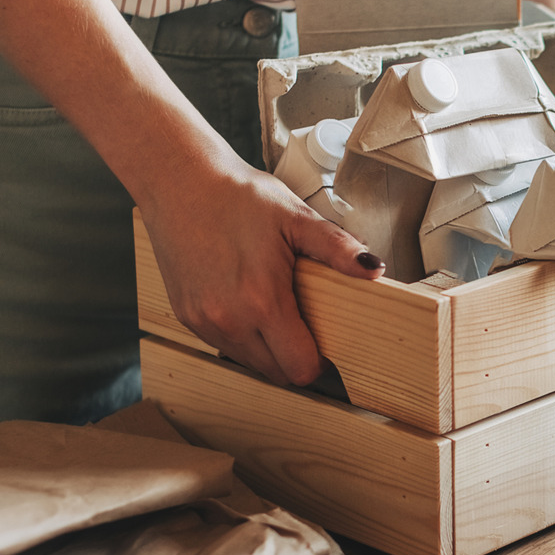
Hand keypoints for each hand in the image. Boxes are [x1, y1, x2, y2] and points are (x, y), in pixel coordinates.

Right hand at [138, 165, 383, 386]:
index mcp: (261, 301)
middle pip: (276, 373)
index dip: (320, 362)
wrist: (180, 181)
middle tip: (306, 324)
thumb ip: (337, 248)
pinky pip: (223, 345)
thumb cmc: (239, 195)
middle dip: (296, 357)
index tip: (327, 342)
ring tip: (276, 310)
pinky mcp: (186, 316)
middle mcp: (228, 321)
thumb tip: (375, 268)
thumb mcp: (295, 217)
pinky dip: (241, 336)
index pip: (299, 368)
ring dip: (268, 349)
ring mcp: (203, 322)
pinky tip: (246, 303)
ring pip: (249, 362)